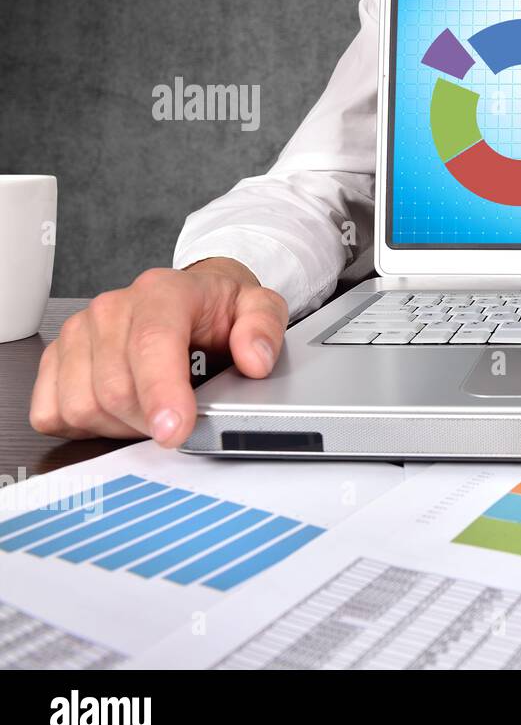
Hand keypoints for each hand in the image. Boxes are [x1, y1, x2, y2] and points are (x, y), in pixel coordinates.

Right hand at [29, 259, 287, 447]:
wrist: (193, 298)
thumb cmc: (220, 309)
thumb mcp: (260, 307)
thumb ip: (265, 327)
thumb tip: (255, 359)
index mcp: (162, 293)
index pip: (152, 344)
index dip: (161, 393)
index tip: (175, 431)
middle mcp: (112, 309)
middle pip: (115, 388)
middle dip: (150, 421)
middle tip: (179, 420)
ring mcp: (79, 333)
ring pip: (81, 406)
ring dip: (119, 427)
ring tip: (151, 411)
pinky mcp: (57, 357)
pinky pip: (51, 411)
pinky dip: (84, 426)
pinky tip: (117, 413)